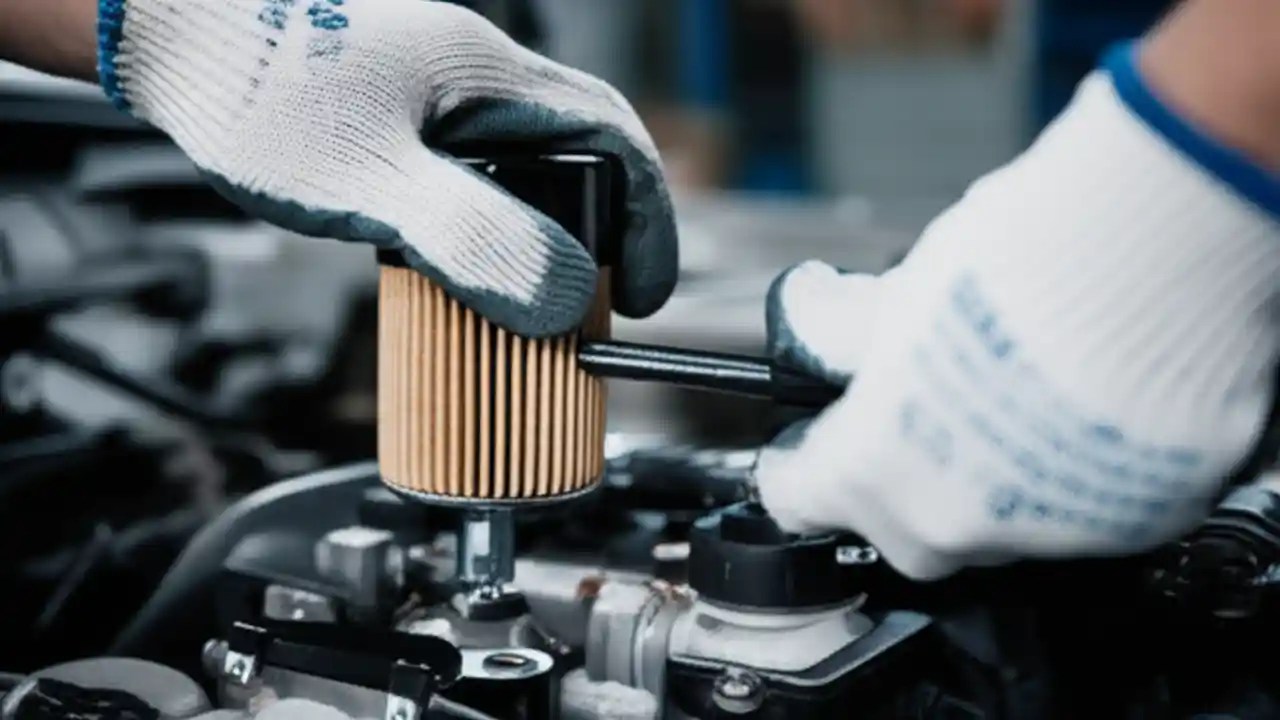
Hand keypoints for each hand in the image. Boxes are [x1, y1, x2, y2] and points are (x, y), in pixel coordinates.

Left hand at [96, 0, 676, 336]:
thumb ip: (468, 235)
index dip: (649, 224)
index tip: (647, 299)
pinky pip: (480, 175)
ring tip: (539, 303)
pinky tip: (463, 265)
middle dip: (606, 236)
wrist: (164, 44)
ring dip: (550, 235)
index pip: (618, 139)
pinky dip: (495, 227)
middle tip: (596, 310)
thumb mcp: (366, 179)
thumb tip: (564, 297)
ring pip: (533, 169)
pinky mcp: (404, 118)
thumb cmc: (253, 94)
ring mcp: (440, 94)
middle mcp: (477, 76)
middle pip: (586, 156)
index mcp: (490, 73)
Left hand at [754, 68, 1277, 579]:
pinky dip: (1054, 479)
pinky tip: (1061, 415)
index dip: (796, 466)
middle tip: (908, 417)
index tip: (803, 449)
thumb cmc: (1020, 262)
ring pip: (984, 528)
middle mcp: (947, 516)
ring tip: (998, 399)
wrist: (1154, 254)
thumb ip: (846, 330)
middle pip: (894, 527)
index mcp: (869, 464)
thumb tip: (813, 320)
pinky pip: (1065, 518)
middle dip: (890, 481)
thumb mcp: (901, 290)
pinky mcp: (1120, 524)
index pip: (799, 497)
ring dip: (976, 480)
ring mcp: (1035, 529)